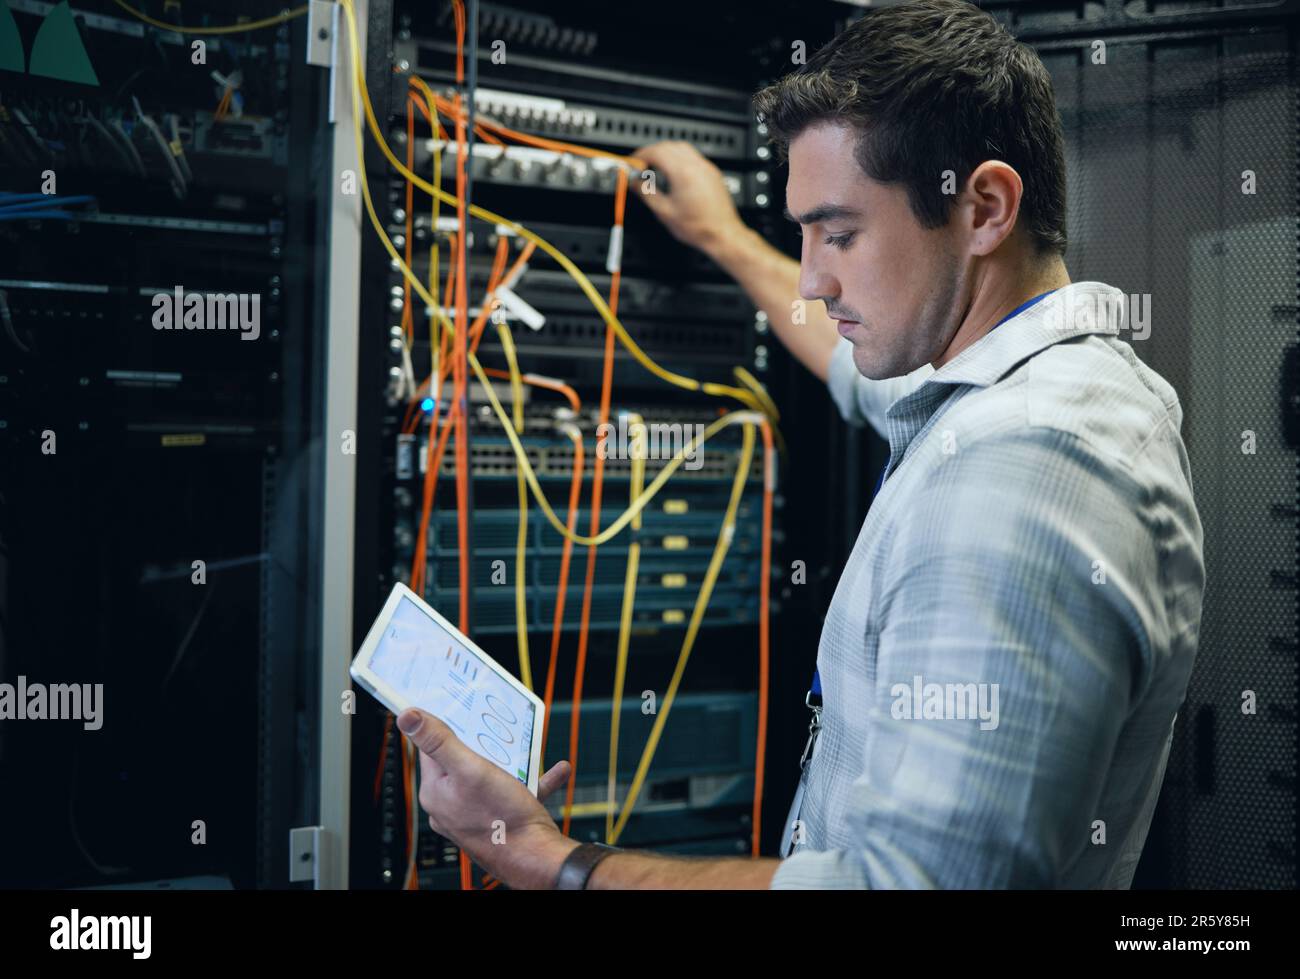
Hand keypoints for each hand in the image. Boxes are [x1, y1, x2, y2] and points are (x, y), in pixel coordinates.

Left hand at [397, 707, 578, 888]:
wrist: (535, 858)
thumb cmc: (501, 819)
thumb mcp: (471, 769)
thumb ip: (438, 741)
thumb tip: (407, 717)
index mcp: (436, 792)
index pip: (431, 748)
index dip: (445, 725)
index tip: (458, 707)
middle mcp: (449, 805)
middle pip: (461, 760)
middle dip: (482, 742)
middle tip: (496, 726)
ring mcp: (473, 814)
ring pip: (488, 775)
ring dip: (510, 760)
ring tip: (524, 748)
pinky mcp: (497, 820)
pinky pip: (513, 792)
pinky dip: (531, 780)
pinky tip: (553, 771)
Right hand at [632, 141, 747, 254]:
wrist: (723, 234)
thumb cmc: (699, 227)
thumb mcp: (664, 212)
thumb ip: (646, 194)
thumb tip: (634, 183)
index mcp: (683, 172)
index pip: (656, 152)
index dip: (640, 155)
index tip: (633, 163)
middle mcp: (696, 165)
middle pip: (668, 145)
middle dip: (651, 152)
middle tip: (641, 165)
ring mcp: (706, 168)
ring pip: (682, 148)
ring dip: (665, 153)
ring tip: (655, 168)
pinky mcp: (711, 173)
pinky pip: (692, 156)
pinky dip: (678, 158)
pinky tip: (672, 173)